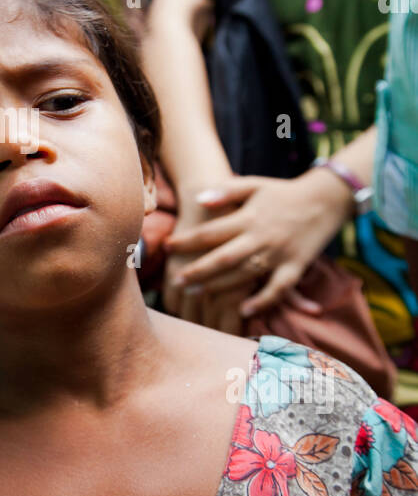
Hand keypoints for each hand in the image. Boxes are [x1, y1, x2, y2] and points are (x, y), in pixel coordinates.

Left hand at [163, 171, 352, 316]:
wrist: (326, 198)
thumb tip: (198, 200)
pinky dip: (262, 300)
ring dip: (219, 286)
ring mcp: (279, 253)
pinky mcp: (296, 266)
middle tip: (177, 280)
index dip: (187, 241)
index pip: (211, 232)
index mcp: (248, 217)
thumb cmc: (284, 192)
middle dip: (197, 270)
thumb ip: (226, 191)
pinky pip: (278, 289)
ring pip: (245, 274)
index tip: (167, 248)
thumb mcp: (254, 184)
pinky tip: (244, 311)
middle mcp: (261, 237)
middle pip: (223, 258)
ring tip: (196, 293)